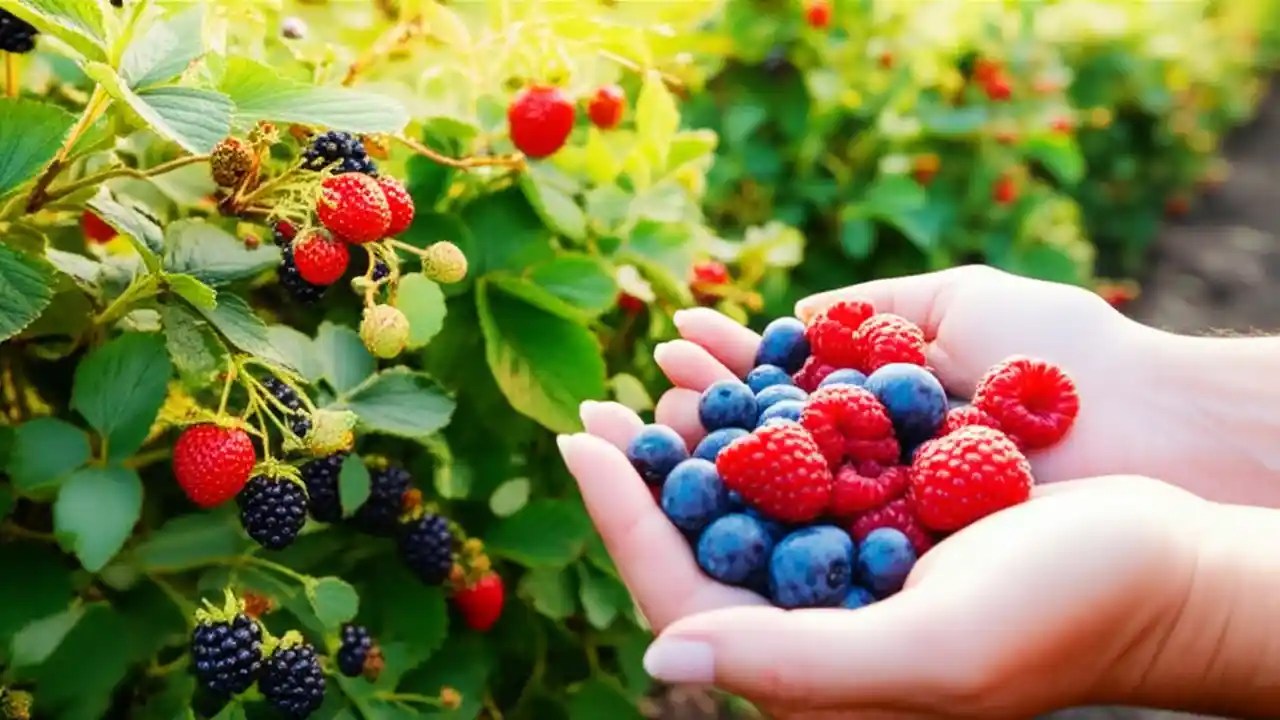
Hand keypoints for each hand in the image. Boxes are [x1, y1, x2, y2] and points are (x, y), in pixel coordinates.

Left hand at [558, 403, 1206, 718]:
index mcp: (813, 668)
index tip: (579, 441)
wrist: (1166, 565)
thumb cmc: (1063, 615)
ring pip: (748, 495)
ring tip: (658, 375)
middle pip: (703, 543)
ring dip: (701, 435)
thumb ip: (795, 660)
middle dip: (646, 474)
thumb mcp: (928, 652)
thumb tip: (661, 658)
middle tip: (597, 409)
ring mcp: (852, 562)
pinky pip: (805, 460)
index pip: (682, 596)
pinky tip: (746, 370)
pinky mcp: (887, 512)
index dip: (620, 520)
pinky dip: (770, 416)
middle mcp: (820, 616)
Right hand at [655, 265, 1176, 486]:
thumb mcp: (960, 299)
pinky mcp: (905, 561)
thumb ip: (873, 309)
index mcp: (879, 405)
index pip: (778, 389)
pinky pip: (817, 535)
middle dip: (696, 416)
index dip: (724, 367)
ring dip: (709, 456)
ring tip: (653, 415)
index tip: (673, 337)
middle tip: (640, 387)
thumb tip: (789, 319)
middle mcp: (872, 465)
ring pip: (776, 493)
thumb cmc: (1064, 351)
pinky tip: (707, 477)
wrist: (1153, 422)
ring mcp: (884, 519)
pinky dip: (759, 510)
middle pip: (762, 446)